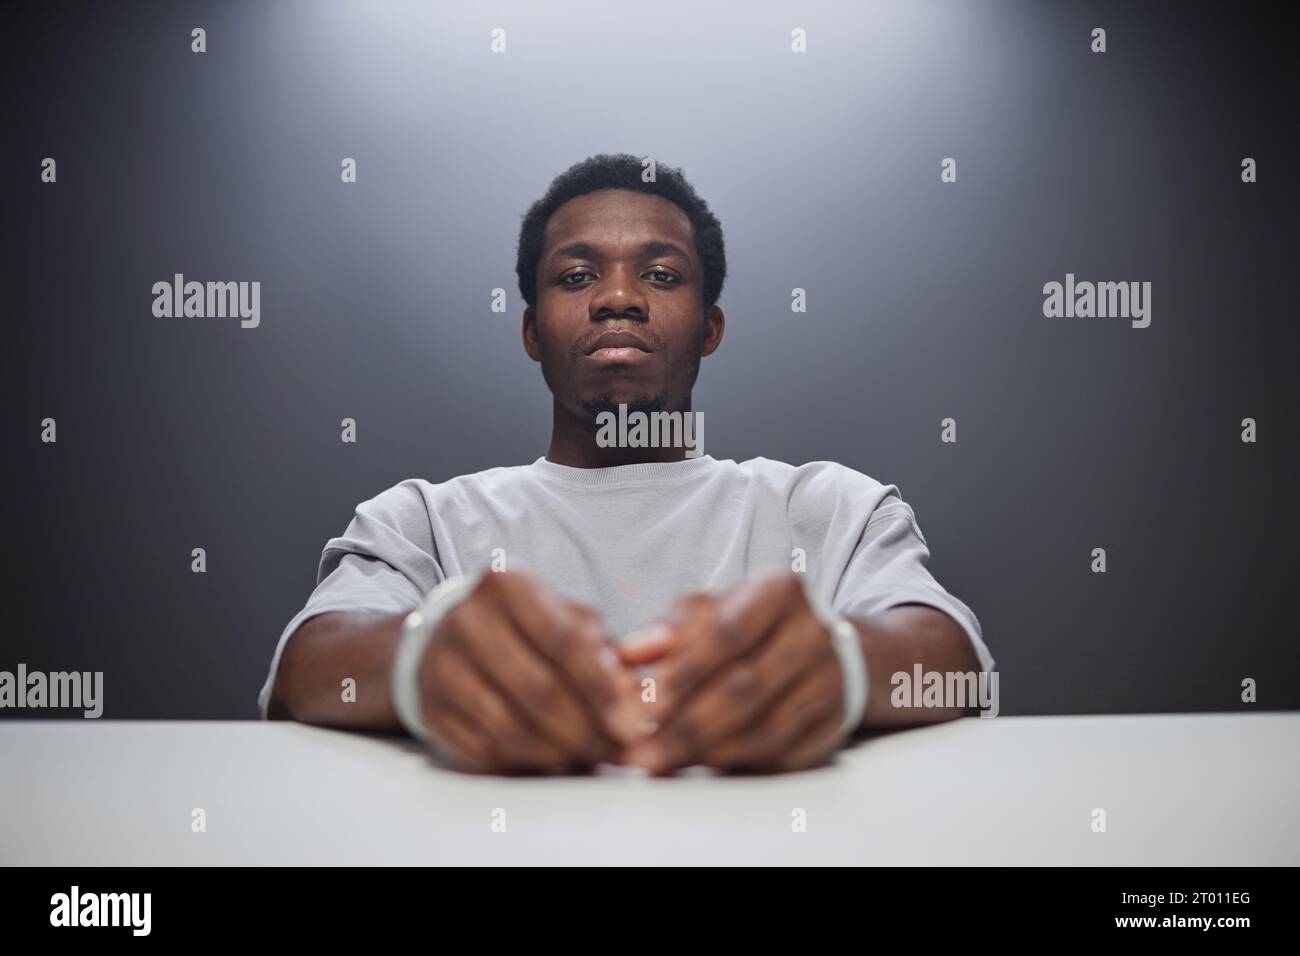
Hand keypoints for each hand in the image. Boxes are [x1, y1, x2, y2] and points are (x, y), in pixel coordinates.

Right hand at [417, 570, 643, 773]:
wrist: (445, 639)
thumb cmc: (524, 627)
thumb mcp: (564, 616)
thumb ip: (603, 648)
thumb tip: (635, 697)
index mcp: (508, 584)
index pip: (564, 641)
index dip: (603, 689)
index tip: (632, 724)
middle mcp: (468, 620)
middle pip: (539, 691)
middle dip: (586, 730)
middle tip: (616, 749)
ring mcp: (443, 667)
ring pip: (512, 727)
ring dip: (560, 752)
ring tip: (590, 755)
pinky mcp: (432, 708)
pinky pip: (487, 749)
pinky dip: (527, 762)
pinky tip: (552, 758)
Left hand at [619, 573, 847, 774]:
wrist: (830, 648)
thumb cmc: (754, 624)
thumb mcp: (714, 609)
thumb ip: (670, 628)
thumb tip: (629, 654)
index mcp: (779, 591)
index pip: (729, 633)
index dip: (685, 672)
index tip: (646, 703)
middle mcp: (813, 632)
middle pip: (747, 686)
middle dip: (689, 722)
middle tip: (646, 746)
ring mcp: (830, 679)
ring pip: (766, 727)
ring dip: (709, 750)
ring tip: (665, 760)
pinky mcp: (833, 721)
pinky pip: (783, 753)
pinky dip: (739, 763)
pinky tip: (702, 765)